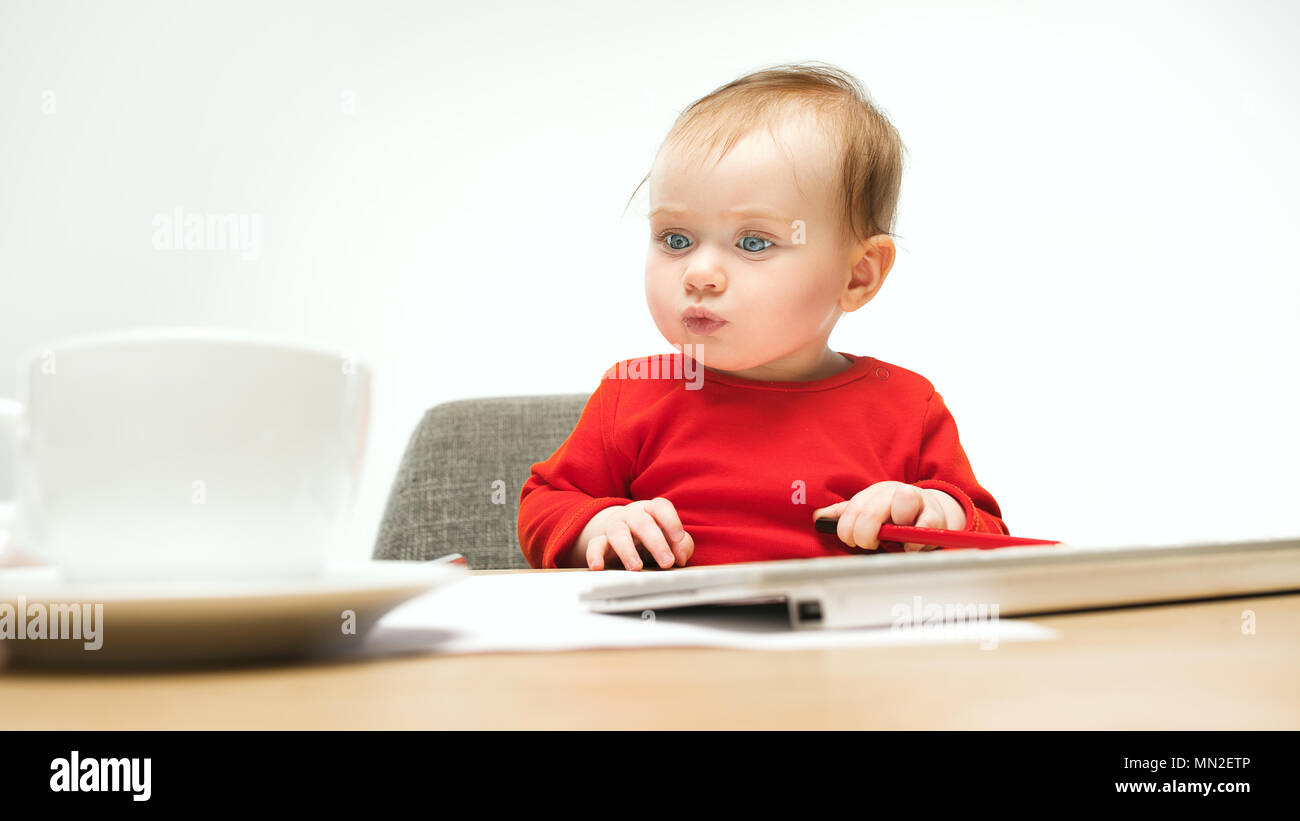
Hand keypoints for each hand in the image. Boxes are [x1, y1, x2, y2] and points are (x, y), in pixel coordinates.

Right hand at [572, 497, 694, 570]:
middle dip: (656, 543)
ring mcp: (615, 526)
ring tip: (636, 568)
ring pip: (618, 532)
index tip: (678, 538)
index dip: (671, 520)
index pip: (661, 507)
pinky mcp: (599, 540)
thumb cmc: (651, 538)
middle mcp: (632, 515)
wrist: (621, 536)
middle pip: (643, 523)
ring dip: (627, 550)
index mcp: (651, 511)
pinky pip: (595, 544)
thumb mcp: (669, 540)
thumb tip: (680, 556)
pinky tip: (598, 566)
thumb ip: (682, 545)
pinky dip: (595, 555)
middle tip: (666, 563)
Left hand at [811, 481, 964, 551]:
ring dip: (894, 524)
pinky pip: (926, 524)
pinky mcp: (936, 517)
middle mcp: (896, 492)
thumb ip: (845, 514)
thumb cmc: (895, 513)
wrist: (931, 511)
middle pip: (872, 510)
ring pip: (904, 500)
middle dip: (864, 533)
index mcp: (877, 492)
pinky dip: (915, 539)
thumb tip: (819, 517)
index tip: (849, 540)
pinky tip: (908, 547)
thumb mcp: (869, 510)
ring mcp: (918, 502)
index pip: (854, 509)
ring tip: (891, 537)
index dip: (846, 529)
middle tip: (867, 544)